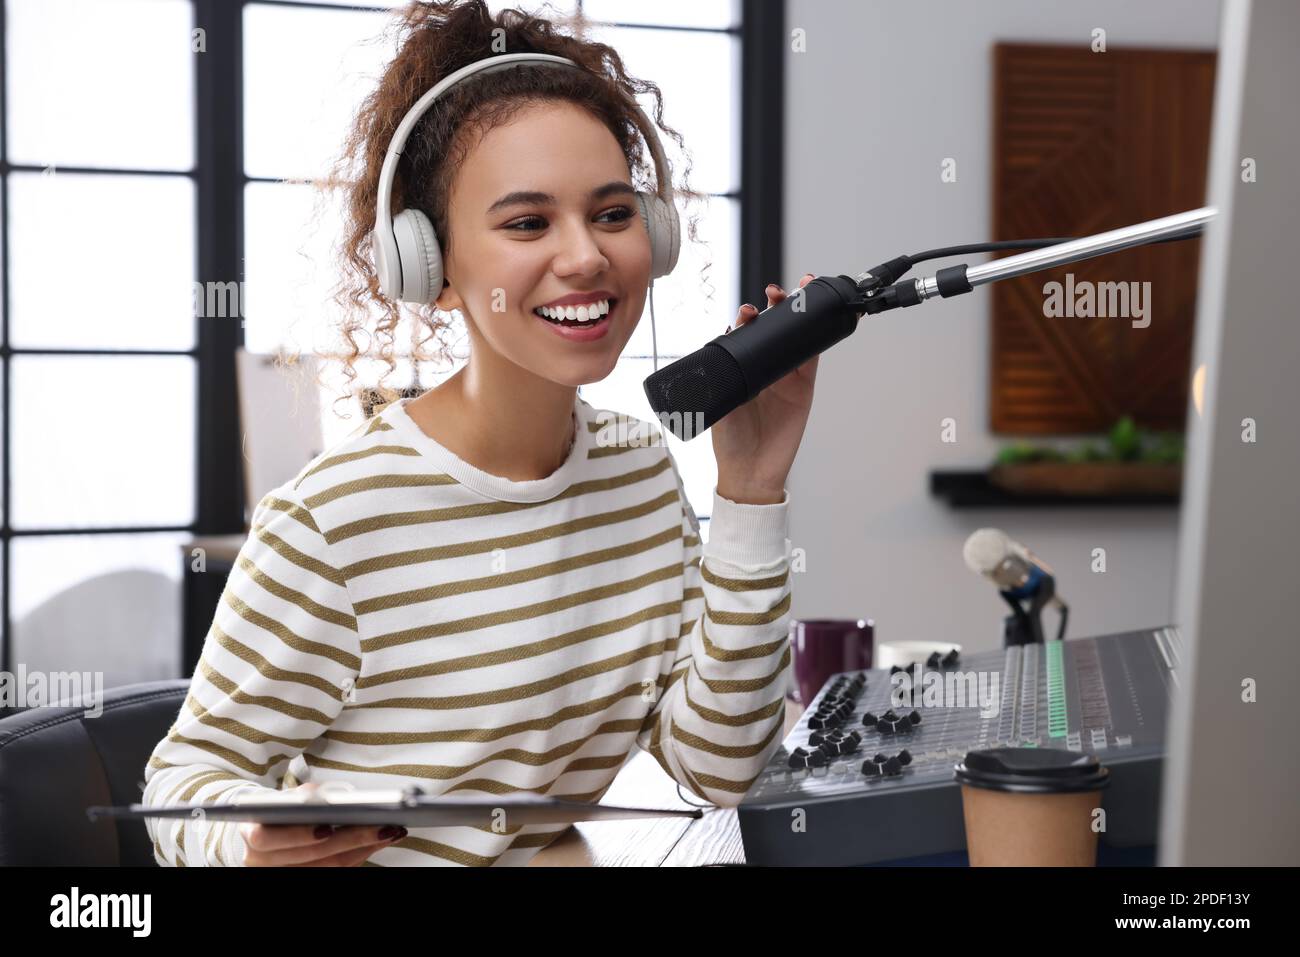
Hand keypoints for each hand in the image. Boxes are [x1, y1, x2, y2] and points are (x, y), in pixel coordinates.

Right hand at [237, 783, 406, 865]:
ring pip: (327, 868)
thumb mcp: (286, 797)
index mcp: (253, 834)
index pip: (268, 839)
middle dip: (351, 840)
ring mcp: (281, 874)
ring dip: (363, 850)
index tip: (328, 827)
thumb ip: (305, 797)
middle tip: (383, 826)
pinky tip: (377, 842)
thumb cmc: (280, 809)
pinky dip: (359, 856)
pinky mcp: (300, 878)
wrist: (265, 827)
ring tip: (390, 831)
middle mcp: (262, 861)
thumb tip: (336, 799)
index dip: (298, 835)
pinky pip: (335, 872)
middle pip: (310, 857)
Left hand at [712, 273, 818, 504]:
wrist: (752, 471)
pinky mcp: (803, 386)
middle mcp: (761, 367)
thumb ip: (721, 381)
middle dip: (774, 305)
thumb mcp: (718, 406)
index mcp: (737, 368)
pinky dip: (816, 337)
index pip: (743, 335)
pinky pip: (811, 357)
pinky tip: (817, 318)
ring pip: (792, 335)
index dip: (746, 318)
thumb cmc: (730, 442)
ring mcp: (784, 375)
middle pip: (770, 328)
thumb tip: (720, 352)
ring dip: (796, 312)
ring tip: (800, 290)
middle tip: (775, 293)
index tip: (747, 312)